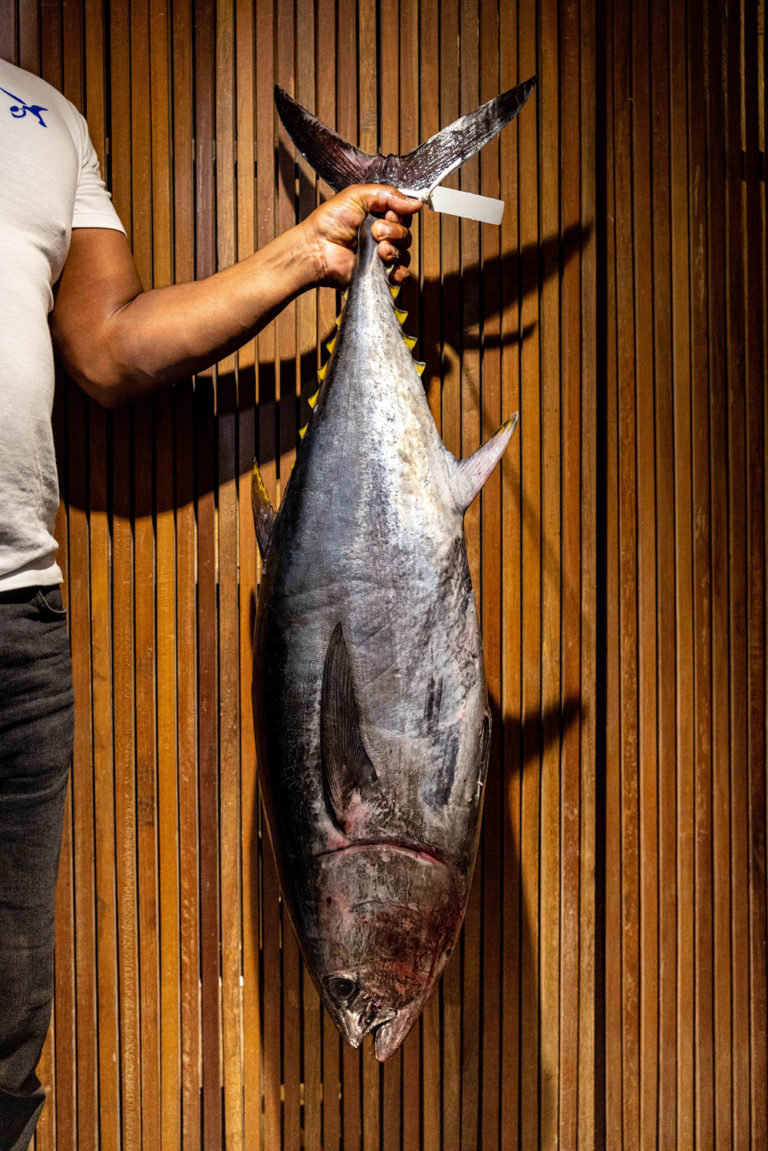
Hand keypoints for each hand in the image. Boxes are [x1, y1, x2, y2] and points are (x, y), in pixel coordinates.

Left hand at [299, 185, 421, 288]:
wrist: (317, 249)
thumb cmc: (329, 222)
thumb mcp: (357, 195)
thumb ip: (388, 194)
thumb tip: (417, 203)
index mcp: (377, 215)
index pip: (403, 215)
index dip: (399, 215)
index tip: (387, 215)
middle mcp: (381, 235)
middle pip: (406, 234)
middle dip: (395, 232)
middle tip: (376, 232)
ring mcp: (380, 255)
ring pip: (405, 253)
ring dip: (394, 250)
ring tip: (379, 250)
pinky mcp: (378, 274)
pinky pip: (400, 274)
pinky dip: (399, 271)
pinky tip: (387, 264)